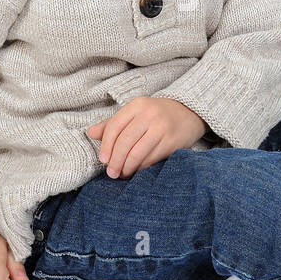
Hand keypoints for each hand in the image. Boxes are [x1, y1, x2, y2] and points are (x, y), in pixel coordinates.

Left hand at [86, 96, 208, 179]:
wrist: (190, 112)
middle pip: (125, 141)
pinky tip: (137, 171)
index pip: (115, 126)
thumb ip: (112, 124)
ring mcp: (162, 128)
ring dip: (127, 167)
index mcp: (137, 105)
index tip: (103, 160)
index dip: (106, 145)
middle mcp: (149, 114)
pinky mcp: (173, 141)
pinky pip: (152, 158)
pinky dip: (141, 168)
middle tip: (111, 173)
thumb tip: (90, 133)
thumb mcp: (135, 113)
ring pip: (138, 152)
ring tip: (123, 174)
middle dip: (116, 160)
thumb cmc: (156, 115)